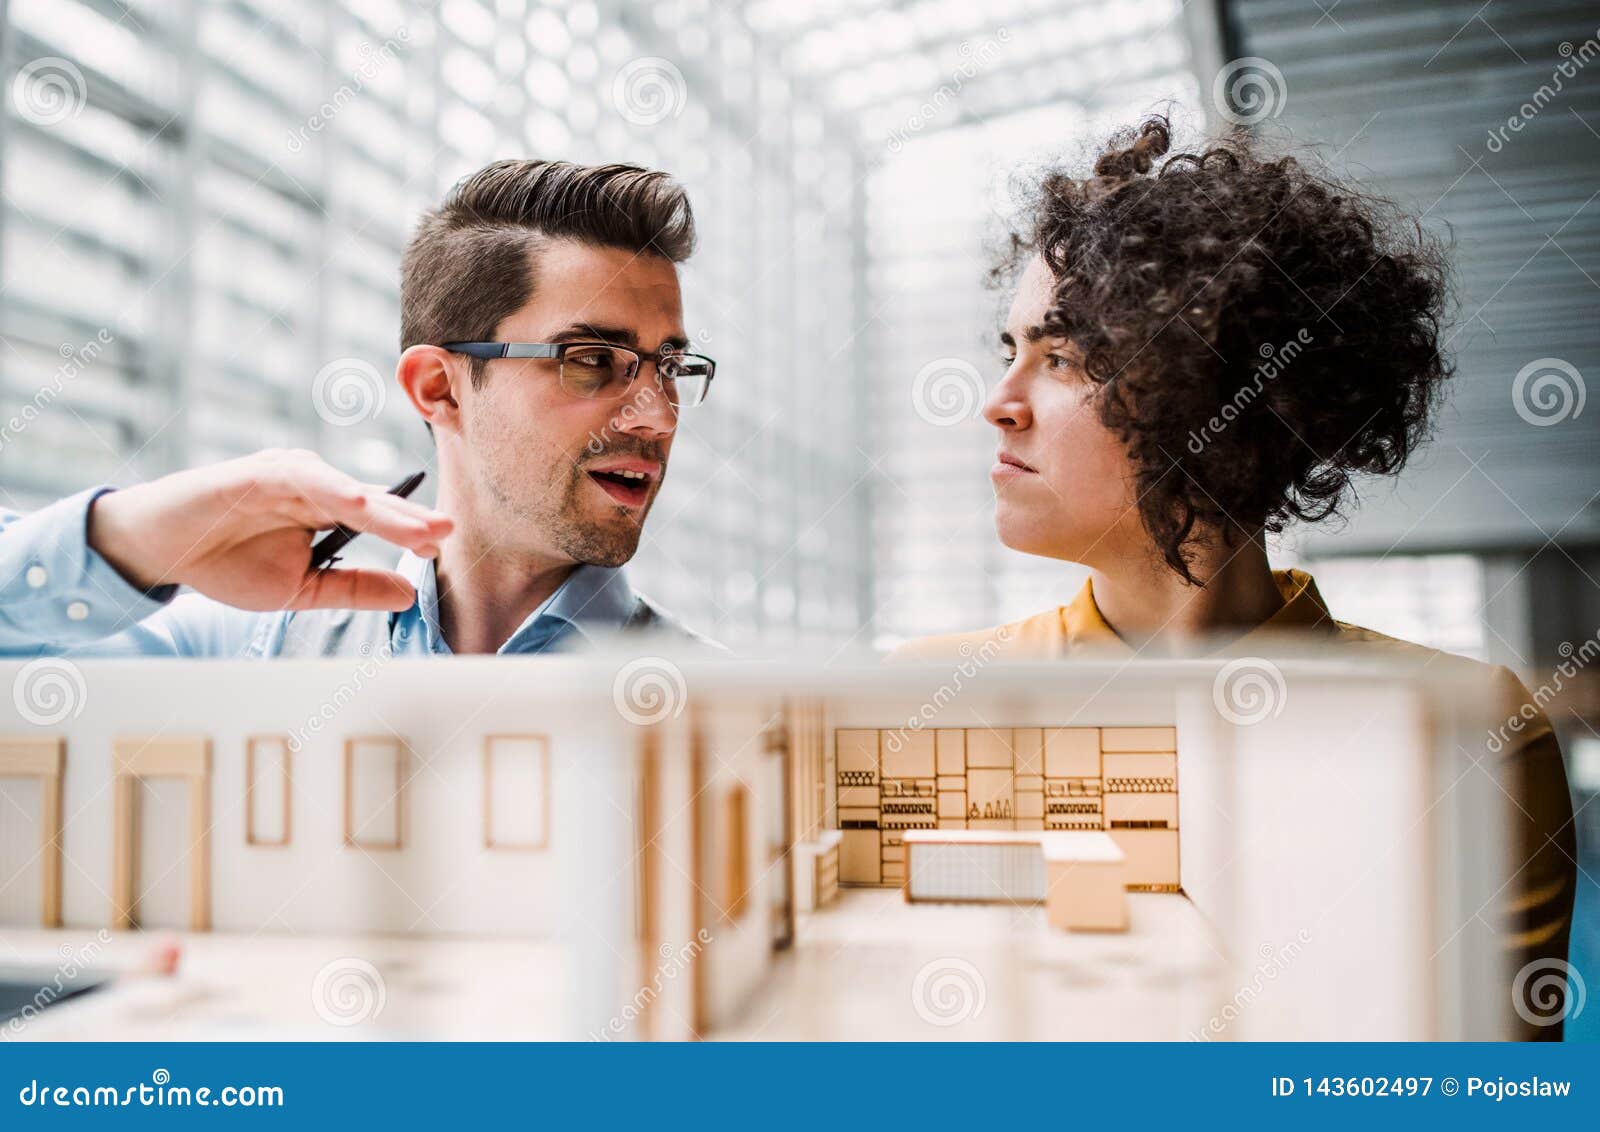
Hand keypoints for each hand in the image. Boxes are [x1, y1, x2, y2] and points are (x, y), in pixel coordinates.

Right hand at [88, 449, 453, 611]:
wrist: (162, 550)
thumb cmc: (227, 563)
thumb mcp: (300, 588)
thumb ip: (352, 588)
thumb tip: (407, 594)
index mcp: (325, 508)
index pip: (378, 518)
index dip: (410, 532)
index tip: (443, 548)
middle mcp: (312, 485)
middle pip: (371, 501)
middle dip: (409, 518)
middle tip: (448, 530)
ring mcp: (286, 475)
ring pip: (344, 490)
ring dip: (381, 508)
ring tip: (414, 526)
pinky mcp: (255, 473)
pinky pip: (299, 479)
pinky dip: (330, 488)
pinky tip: (357, 502)